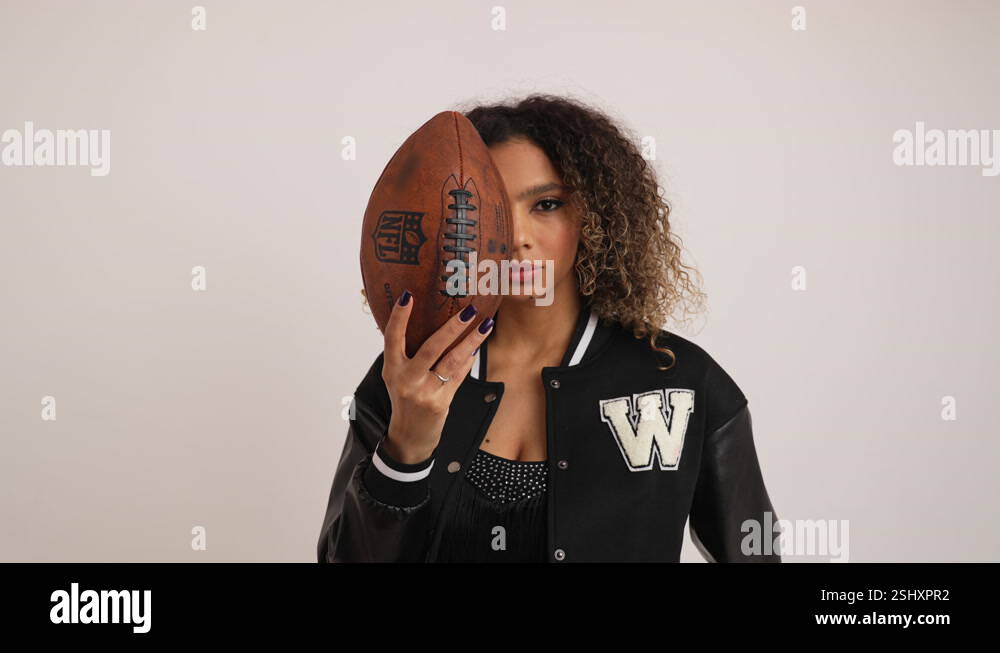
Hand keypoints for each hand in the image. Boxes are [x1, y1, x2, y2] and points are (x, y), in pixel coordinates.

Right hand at [380, 290, 494, 463]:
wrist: (410, 435)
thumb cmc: (405, 397)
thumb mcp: (397, 375)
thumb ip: (407, 353)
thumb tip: (433, 322)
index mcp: (391, 368)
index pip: (392, 338)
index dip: (399, 317)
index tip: (407, 296)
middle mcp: (406, 379)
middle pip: (431, 347)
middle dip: (452, 327)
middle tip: (469, 310)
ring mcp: (424, 392)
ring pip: (452, 361)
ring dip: (471, 342)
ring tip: (486, 325)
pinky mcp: (440, 402)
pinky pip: (458, 376)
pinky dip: (467, 361)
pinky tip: (475, 349)